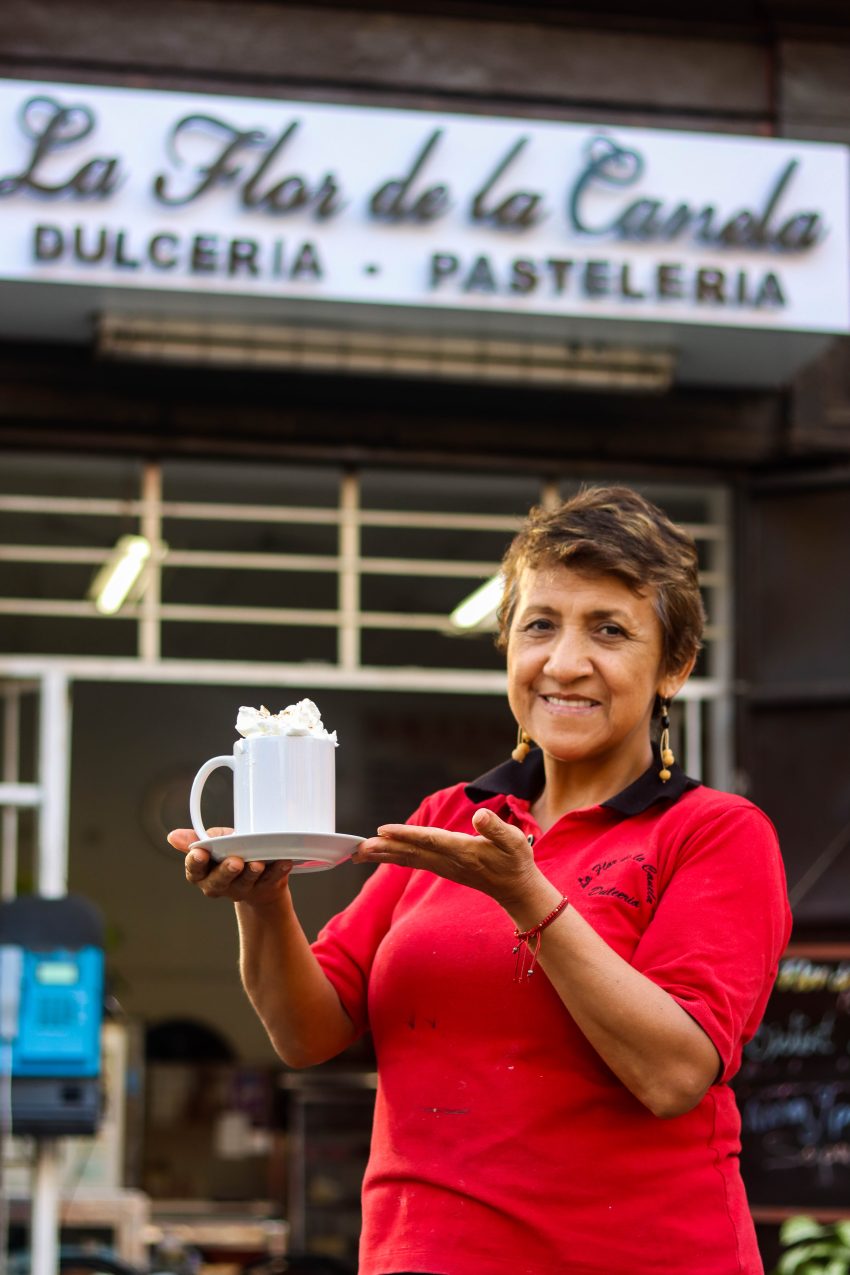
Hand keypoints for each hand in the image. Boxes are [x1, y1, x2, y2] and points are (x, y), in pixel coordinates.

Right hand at [167, 827, 294, 902]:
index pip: (194, 871)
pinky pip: (272, 880)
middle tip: (234, 861)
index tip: (200, 853)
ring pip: (245, 883)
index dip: (195, 863)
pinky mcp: (265, 888)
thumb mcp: (215, 842)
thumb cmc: (232, 852)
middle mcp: (220, 885)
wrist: (259, 874)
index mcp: (203, 874)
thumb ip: (198, 839)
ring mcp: (243, 889)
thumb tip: (173, 836)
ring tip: (257, 863)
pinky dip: (278, 871)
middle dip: (226, 872)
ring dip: (251, 873)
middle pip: (218, 882)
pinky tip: (284, 862)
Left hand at [352, 807, 539, 908]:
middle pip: (410, 852)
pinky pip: (414, 861)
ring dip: (383, 855)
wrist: (516, 889)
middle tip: (356, 847)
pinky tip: (382, 854)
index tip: (382, 830)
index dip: (405, 834)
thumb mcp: (514, 841)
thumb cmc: (516, 861)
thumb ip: (496, 828)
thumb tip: (480, 816)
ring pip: (408, 859)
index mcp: (463, 851)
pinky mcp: (443, 868)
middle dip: (383, 849)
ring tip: (359, 852)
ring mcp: (444, 867)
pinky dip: (395, 857)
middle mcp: (449, 861)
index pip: (429, 840)